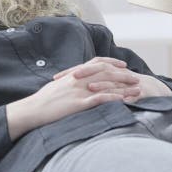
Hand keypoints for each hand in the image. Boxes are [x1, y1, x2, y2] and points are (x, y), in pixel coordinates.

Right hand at [6, 57, 140, 138]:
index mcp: (73, 75)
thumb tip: (74, 83)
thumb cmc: (41, 101)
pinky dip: (114, 98)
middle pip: (106, 72)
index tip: (122, 65)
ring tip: (137, 90)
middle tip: (136, 77)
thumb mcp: (56, 87)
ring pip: (107, 85)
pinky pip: (100, 99)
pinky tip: (125, 100)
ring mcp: (79, 91)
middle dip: (123, 74)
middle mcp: (78, 80)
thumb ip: (68, 83)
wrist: (33, 109)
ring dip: (124, 87)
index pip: (96, 63)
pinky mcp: (79, 104)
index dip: (111, 63)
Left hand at [56, 57, 171, 101]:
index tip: (56, 78)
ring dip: (101, 83)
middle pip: (97, 69)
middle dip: (83, 72)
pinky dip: (122, 95)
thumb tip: (63, 88)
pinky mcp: (139, 90)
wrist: (150, 89)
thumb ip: (85, 85)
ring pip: (113, 80)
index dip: (70, 72)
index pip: (85, 68)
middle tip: (70, 77)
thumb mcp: (102, 85)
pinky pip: (130, 92)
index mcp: (104, 70)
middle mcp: (115, 72)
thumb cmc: (120, 88)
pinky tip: (115, 100)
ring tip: (89, 87)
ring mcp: (127, 80)